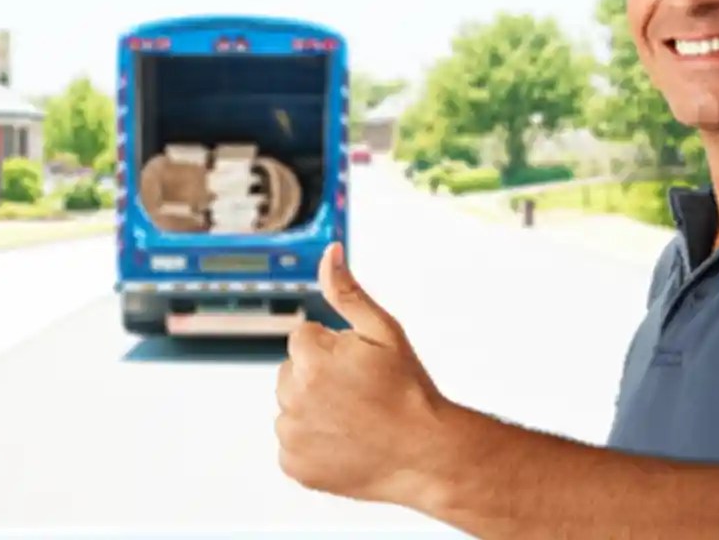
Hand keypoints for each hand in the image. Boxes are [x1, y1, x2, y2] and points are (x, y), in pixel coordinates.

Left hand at [275, 241, 452, 503]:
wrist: (427, 453)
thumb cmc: (409, 389)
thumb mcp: (384, 331)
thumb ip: (347, 291)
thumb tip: (329, 252)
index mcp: (310, 358)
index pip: (303, 338)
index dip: (335, 348)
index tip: (360, 366)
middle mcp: (292, 396)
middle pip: (292, 371)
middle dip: (319, 375)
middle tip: (360, 392)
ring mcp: (292, 435)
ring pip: (291, 407)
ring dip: (314, 409)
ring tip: (355, 419)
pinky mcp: (294, 466)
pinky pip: (293, 443)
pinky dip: (313, 443)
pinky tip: (346, 442)